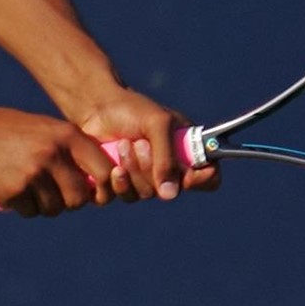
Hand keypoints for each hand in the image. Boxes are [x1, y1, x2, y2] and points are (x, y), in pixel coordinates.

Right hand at [0, 101, 111, 217]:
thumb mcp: (45, 129)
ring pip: (55, 208)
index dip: (102, 187)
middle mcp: (54, 154)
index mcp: (67, 135)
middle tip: (55, 194)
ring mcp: (34, 173)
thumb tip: (95, 188)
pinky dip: (24, 207)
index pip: (103, 170)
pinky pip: (31, 212)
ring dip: (45, 205)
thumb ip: (70, 152)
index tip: (91, 191)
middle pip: (80, 198)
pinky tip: (12, 188)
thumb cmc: (8, 131)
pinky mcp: (14, 191)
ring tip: (29, 187)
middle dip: (70, 202)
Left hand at [75, 87, 220, 203]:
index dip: (202, 181)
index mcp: (186, 152)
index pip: (208, 178)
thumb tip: (169, 194)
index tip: (187, 175)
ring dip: (133, 170)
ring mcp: (145, 180)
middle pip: (171, 190)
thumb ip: (167, 157)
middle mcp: (168, 169)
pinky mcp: (122, 185)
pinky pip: (124, 197)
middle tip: (140, 143)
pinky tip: (113, 165)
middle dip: (152, 168)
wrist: (96, 108)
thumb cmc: (132, 109)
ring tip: (123, 144)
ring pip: (146, 194)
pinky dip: (118, 182)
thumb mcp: (157, 123)